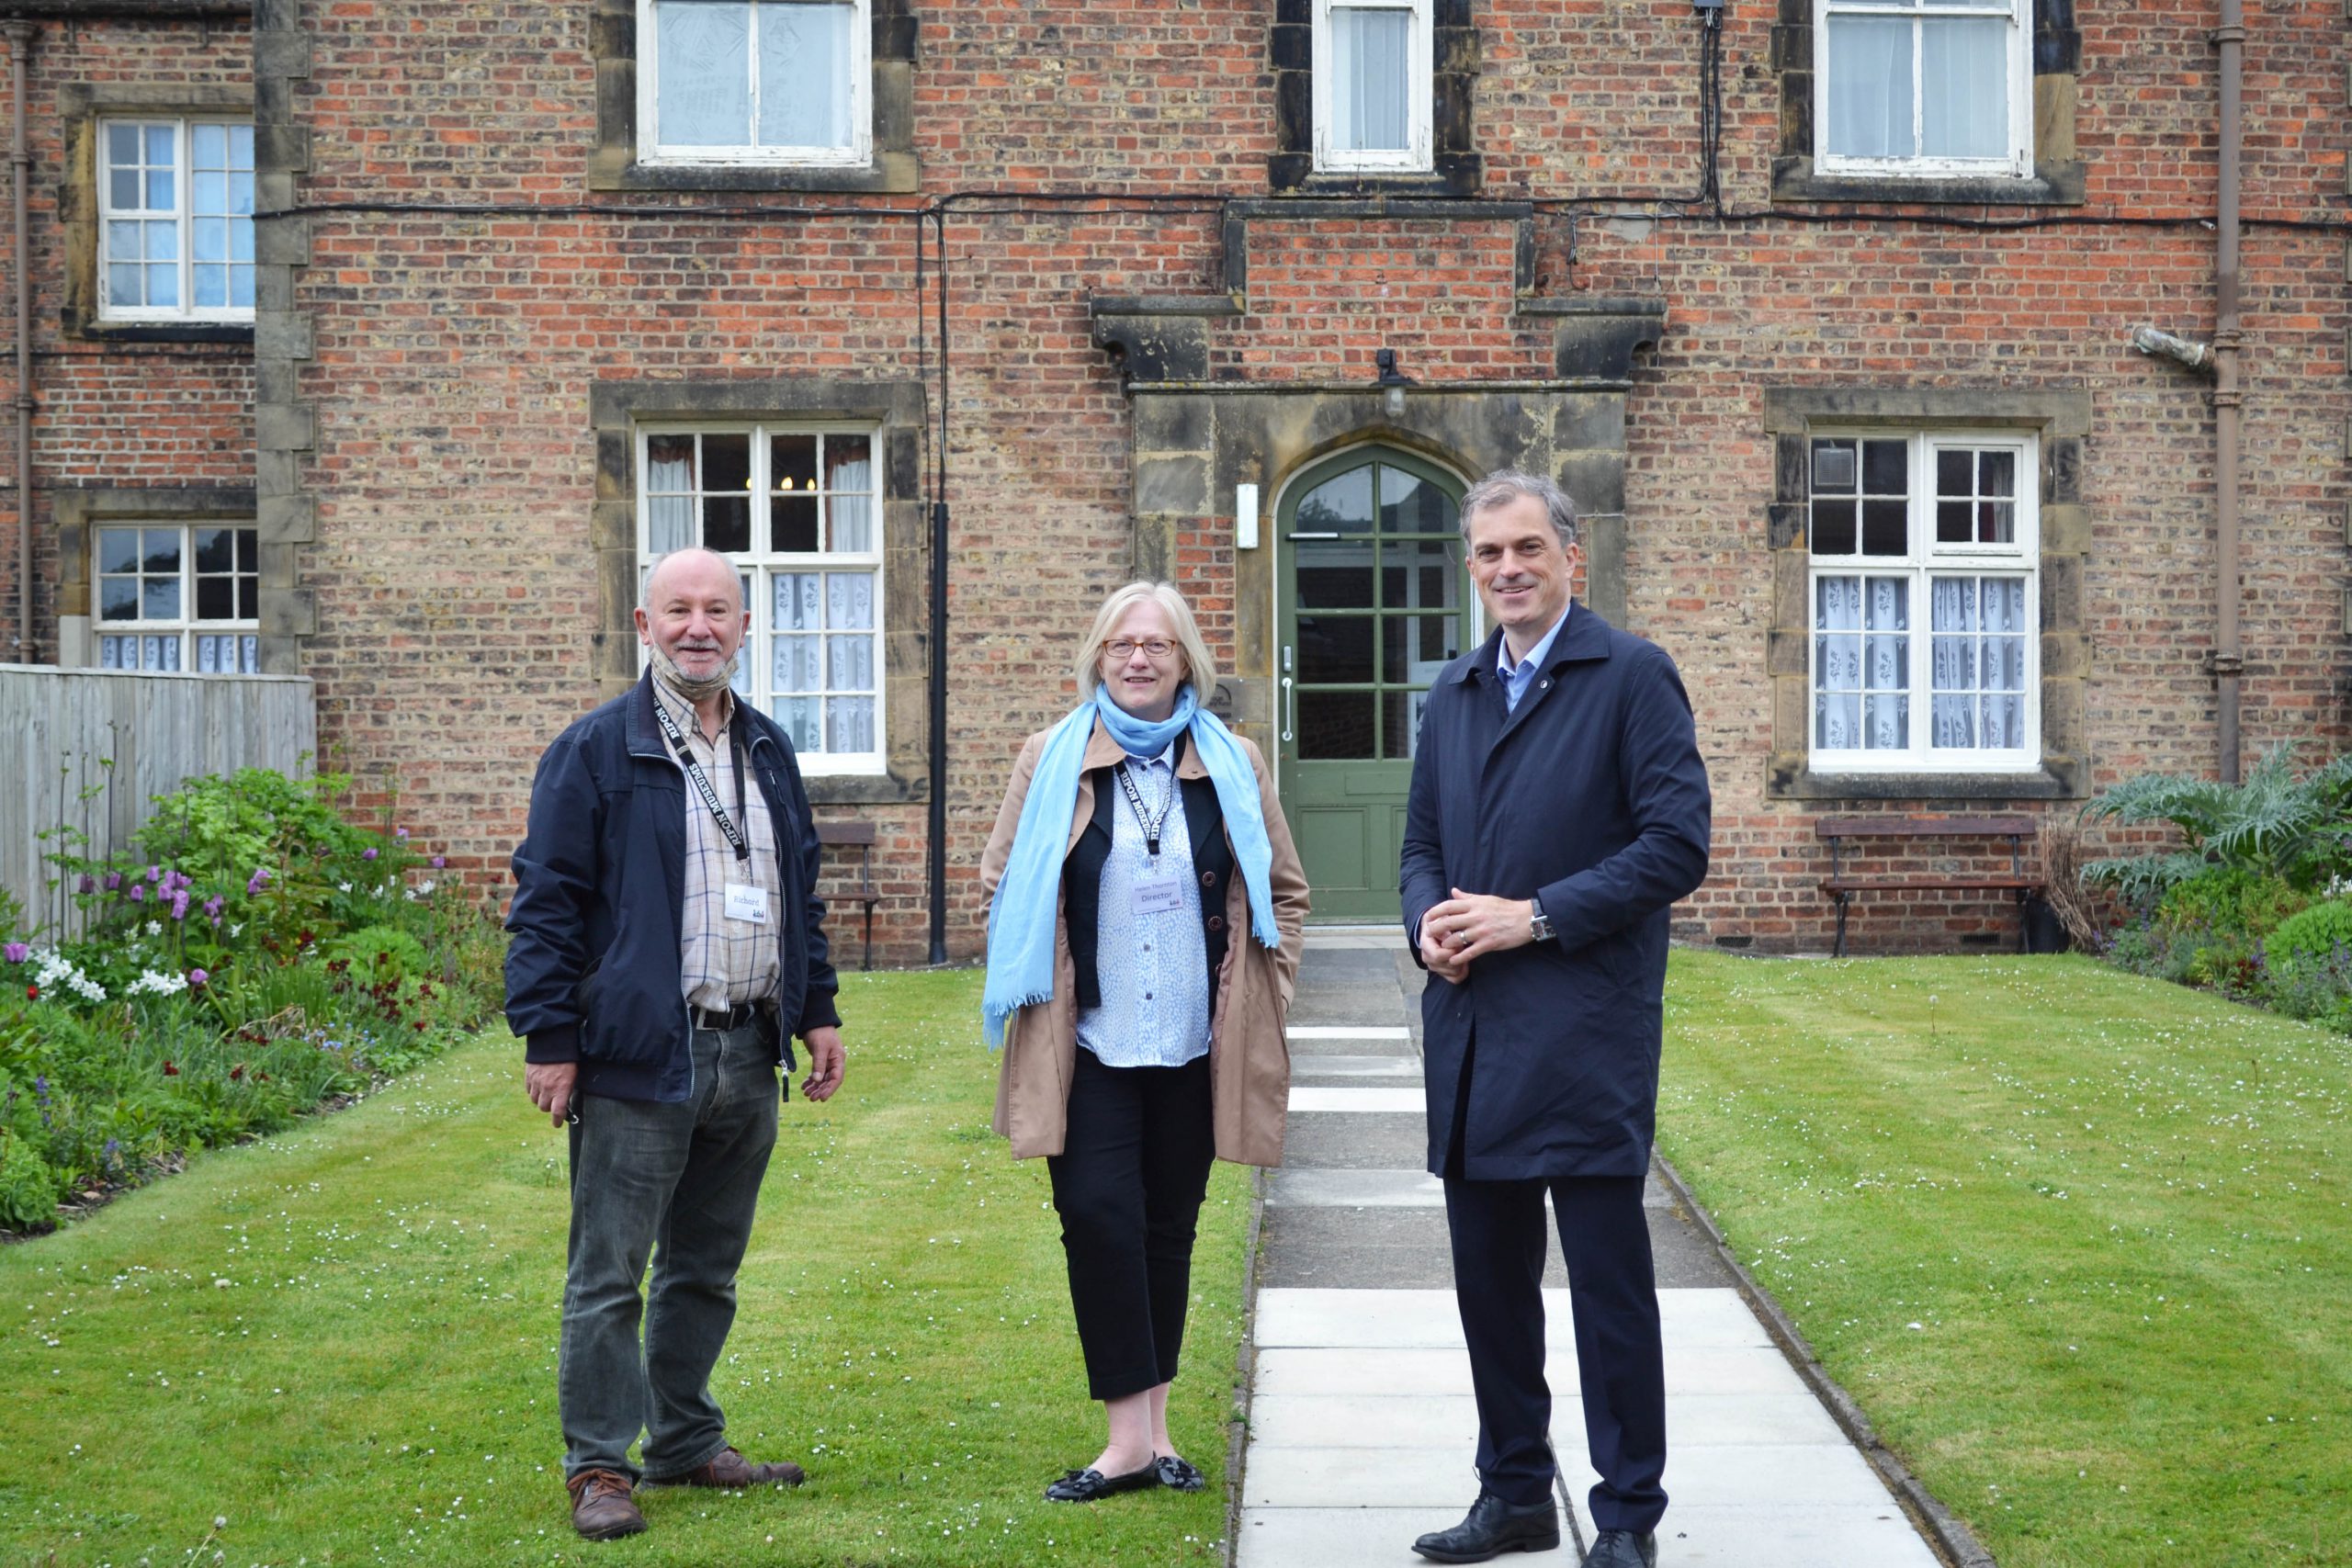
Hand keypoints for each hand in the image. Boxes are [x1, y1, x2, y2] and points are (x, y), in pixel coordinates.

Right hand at [524, 1061, 576, 1128]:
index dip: (557, 1120)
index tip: (557, 1124)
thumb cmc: (568, 1058)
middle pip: (544, 1108)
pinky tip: (538, 1085)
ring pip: (534, 1100)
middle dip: (549, 1107)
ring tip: (546, 1092)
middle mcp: (547, 1088)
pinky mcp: (528, 1076)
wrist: (553, 1041)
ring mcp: (536, 1082)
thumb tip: (564, 1100)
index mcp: (561, 1089)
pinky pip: (528, 1090)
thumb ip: (567, 1089)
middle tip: (554, 1102)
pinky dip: (533, 1090)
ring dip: (540, 1099)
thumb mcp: (573, 1075)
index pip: (557, 1112)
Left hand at [800, 1025, 844, 1102]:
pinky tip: (804, 1086)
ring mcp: (828, 1062)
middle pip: (829, 1081)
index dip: (830, 1089)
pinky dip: (811, 1080)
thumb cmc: (820, 1032)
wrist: (815, 1021)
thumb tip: (817, 1080)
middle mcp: (835, 1062)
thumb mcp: (820, 1048)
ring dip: (815, 1087)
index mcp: (838, 1059)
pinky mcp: (820, 1060)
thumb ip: (819, 1064)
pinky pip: (817, 1074)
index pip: (836, 1078)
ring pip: (822, 1079)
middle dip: (821, 1090)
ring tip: (806, 1094)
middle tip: (811, 1098)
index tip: (822, 1098)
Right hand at [1417, 918, 1470, 983]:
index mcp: (1425, 945)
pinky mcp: (1442, 972)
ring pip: (1453, 973)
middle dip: (1459, 957)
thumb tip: (1448, 938)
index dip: (1451, 951)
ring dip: (1462, 964)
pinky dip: (1463, 972)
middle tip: (1463, 947)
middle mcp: (1427, 958)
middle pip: (1447, 966)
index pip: (1437, 956)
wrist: (1435, 927)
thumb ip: (1443, 926)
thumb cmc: (1440, 922)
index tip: (1459, 943)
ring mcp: (1434, 967)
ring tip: (1463, 953)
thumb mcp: (1440, 918)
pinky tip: (1464, 963)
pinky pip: (1455, 979)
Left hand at [1420, 888, 1536, 970]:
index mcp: (1474, 904)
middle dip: (1435, 930)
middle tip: (1429, 935)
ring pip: (1456, 939)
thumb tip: (1452, 891)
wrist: (1527, 919)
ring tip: (1442, 948)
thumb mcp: (1486, 899)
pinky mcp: (1489, 943)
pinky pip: (1469, 952)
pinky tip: (1453, 960)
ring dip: (1446, 945)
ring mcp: (1481, 930)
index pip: (1448, 906)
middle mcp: (1475, 916)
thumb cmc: (1506, 908)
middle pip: (1448, 923)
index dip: (1435, 912)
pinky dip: (1459, 957)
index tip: (1428, 918)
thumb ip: (1468, 897)